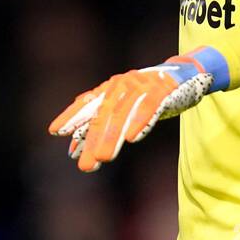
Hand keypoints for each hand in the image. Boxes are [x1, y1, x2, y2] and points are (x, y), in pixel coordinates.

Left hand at [48, 46, 229, 171]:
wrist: (184, 75)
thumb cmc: (149, 94)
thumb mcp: (124, 106)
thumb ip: (102, 124)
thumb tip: (72, 148)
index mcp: (111, 89)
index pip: (87, 103)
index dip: (72, 116)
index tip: (55, 131)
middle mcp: (122, 85)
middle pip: (103, 115)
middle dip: (91, 140)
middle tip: (84, 164)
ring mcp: (141, 87)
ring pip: (123, 114)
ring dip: (112, 137)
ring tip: (103, 158)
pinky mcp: (161, 91)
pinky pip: (148, 107)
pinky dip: (140, 121)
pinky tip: (132, 138)